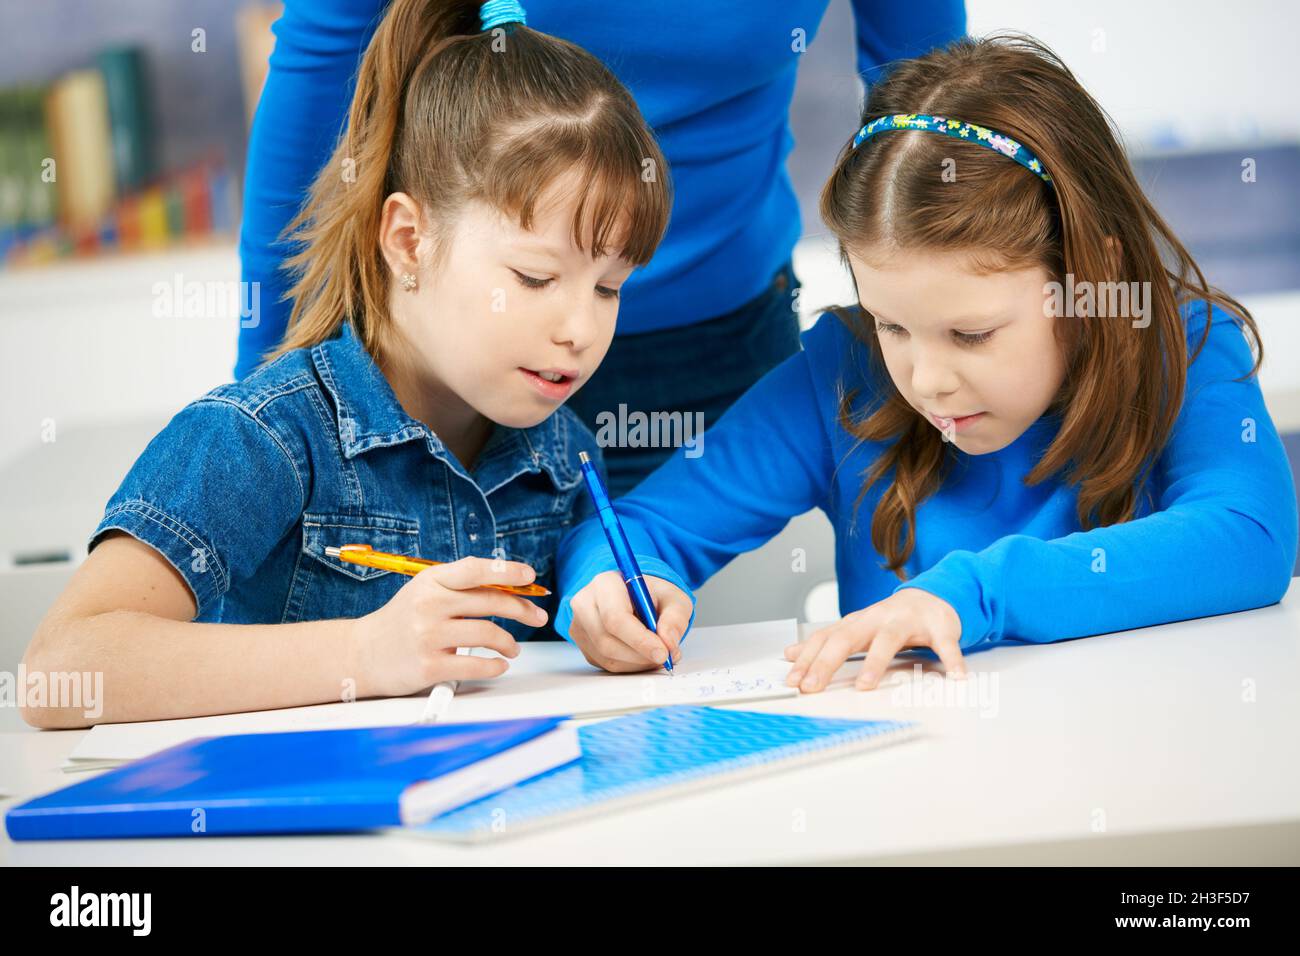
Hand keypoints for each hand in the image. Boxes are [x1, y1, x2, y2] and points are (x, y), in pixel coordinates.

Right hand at [351, 556, 546, 696]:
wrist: (362, 653)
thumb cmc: (403, 621)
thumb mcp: (426, 592)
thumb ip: (461, 588)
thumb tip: (510, 589)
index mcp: (431, 581)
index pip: (476, 570)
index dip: (508, 571)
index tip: (530, 577)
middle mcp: (429, 604)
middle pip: (490, 602)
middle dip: (522, 610)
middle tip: (537, 616)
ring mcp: (428, 636)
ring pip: (487, 634)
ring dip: (509, 642)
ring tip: (513, 647)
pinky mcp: (429, 666)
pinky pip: (475, 665)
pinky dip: (495, 666)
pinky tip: (500, 664)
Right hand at [568, 571, 692, 672]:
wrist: (638, 598)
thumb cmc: (653, 596)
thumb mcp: (674, 599)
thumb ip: (675, 618)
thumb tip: (668, 643)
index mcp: (605, 584)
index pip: (615, 617)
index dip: (639, 640)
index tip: (662, 653)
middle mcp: (585, 603)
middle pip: (606, 640)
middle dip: (639, 655)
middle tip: (664, 658)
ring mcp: (580, 625)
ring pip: (606, 656)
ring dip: (636, 662)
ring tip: (656, 654)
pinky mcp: (583, 644)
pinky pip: (604, 664)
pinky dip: (629, 665)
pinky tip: (642, 654)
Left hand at [784, 588, 964, 692]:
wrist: (932, 597)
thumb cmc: (889, 620)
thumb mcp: (856, 628)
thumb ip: (826, 642)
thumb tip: (791, 654)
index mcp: (857, 622)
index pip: (825, 639)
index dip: (807, 658)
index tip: (792, 681)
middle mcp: (877, 619)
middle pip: (847, 639)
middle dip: (826, 663)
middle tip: (812, 687)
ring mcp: (907, 622)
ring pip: (888, 640)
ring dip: (875, 663)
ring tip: (865, 686)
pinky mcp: (938, 627)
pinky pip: (945, 645)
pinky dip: (951, 660)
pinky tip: (955, 678)